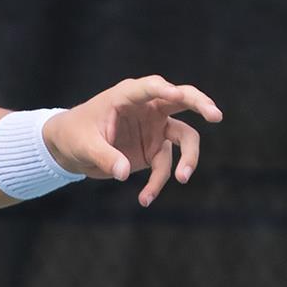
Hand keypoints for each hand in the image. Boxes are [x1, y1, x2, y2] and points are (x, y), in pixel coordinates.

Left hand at [43, 75, 222, 206]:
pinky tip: (144, 199)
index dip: (165, 89)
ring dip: (189, 158)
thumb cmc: (74, 135)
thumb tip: (124, 174)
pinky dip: (158, 182)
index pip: (151, 87)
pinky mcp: (155, 149)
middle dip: (201, 104)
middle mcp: (148, 108)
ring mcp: (155, 128)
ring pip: (185, 137)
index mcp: (127, 96)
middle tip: (216, 116)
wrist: (69, 148)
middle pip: (183, 99)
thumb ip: (104, 156)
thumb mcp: (83, 145)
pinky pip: (167, 165)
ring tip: (182, 178)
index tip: (178, 95)